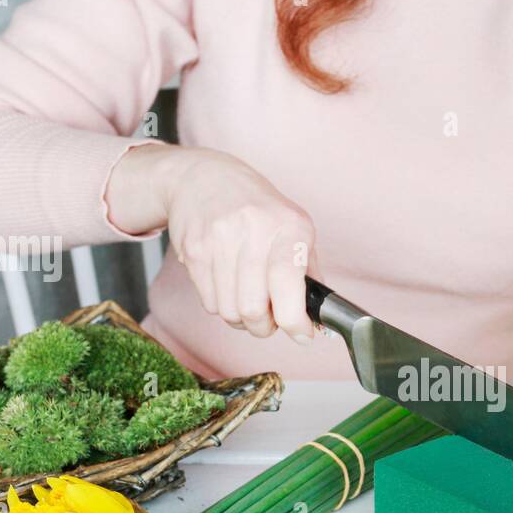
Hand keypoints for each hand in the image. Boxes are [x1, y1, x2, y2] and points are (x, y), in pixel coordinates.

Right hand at [106, 144, 316, 342]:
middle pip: (253, 309)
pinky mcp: (194, 253)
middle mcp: (252, 231)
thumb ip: (309, 272)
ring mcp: (218, 241)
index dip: (294, 320)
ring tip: (248, 299)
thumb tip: (318, 318)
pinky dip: (222, 306)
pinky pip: (209, 304)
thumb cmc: (258, 208)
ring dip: (242, 319)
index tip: (301, 334)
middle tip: (269, 319)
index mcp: (288, 226)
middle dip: (264, 327)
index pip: (287, 284)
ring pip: (229, 312)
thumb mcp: (295, 228)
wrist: (203, 178)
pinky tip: (228, 287)